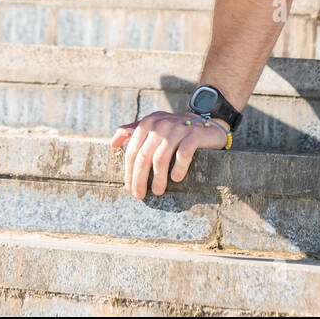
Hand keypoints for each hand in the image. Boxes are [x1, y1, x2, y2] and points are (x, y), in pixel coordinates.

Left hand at [111, 110, 229, 199]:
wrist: (207, 123)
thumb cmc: (176, 130)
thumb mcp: (154, 126)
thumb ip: (132, 131)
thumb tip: (112, 143)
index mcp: (148, 123)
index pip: (132, 151)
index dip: (129, 172)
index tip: (130, 188)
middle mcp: (160, 124)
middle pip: (143, 156)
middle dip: (139, 179)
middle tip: (140, 195)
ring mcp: (178, 128)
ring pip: (161, 158)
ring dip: (158, 178)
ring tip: (158, 191)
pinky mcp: (194, 135)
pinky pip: (183, 154)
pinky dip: (178, 168)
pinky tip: (176, 178)